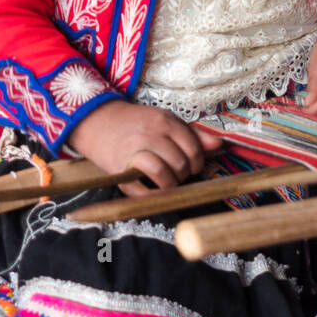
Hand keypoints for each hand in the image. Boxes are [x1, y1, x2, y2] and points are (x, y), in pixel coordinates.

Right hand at [67, 99, 222, 196]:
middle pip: (181, 164)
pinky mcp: (119, 170)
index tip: (191, 166)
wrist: (97, 120)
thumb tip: (219, 145)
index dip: (198, 163)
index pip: (194, 148)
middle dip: (184, 175)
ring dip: (170, 185)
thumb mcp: (164, 121)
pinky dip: (151, 195)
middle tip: (177, 174)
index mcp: (165, 121)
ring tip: (167, 183)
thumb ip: (192, 134)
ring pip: (165, 175)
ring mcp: (134, 152)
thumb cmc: (136, 123)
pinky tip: (152, 191)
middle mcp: (150, 135)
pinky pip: (142, 190)